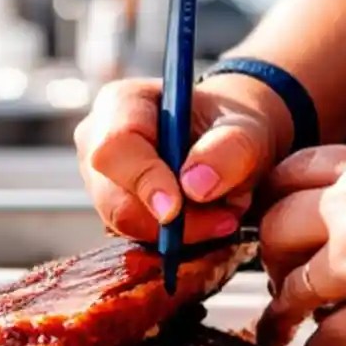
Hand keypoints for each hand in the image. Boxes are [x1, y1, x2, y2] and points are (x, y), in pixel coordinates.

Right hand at [73, 74, 295, 242]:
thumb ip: (230, 148)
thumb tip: (195, 186)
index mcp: (120, 104)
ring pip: (127, 226)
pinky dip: (177, 241)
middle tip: (225, 220)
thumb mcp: (247, 127)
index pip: (114, 148)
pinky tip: (207, 223)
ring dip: (181, 233)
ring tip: (225, 216)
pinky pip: (138, 240)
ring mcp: (101, 183)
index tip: (176, 209)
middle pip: (115, 199)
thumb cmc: (233, 125)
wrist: (231, 144)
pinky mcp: (115, 213)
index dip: (143, 181)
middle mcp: (98, 143)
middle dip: (171, 221)